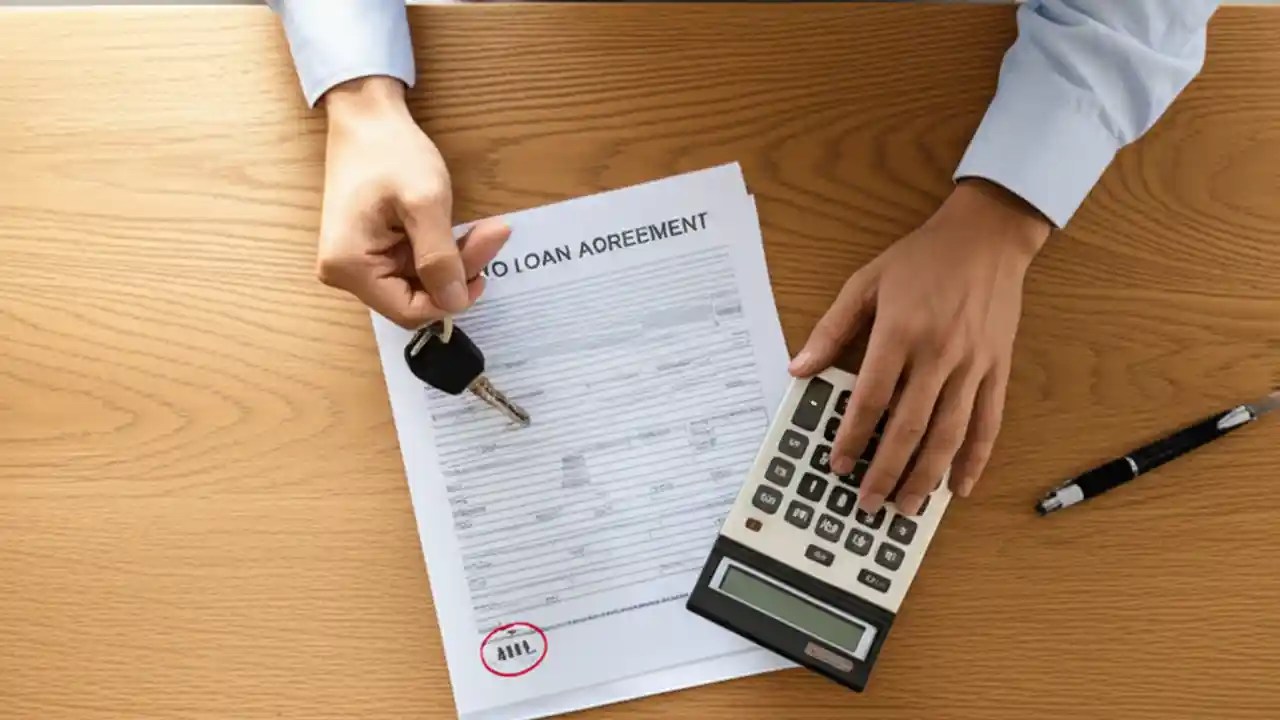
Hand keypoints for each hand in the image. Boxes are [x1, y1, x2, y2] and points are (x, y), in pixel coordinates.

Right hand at [314, 76, 509, 327]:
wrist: (367, 117)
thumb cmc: (390, 150)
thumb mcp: (424, 202)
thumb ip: (440, 257)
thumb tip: (455, 303)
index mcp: (350, 267)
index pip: (409, 311)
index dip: (451, 297)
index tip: (485, 269)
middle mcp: (346, 273)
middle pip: (415, 297)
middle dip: (456, 273)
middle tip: (490, 235)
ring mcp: (357, 262)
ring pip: (418, 283)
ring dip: (453, 261)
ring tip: (480, 229)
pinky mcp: (371, 250)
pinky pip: (412, 266)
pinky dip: (440, 252)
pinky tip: (456, 229)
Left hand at [790, 179, 1049, 514]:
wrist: (987, 236)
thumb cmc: (922, 258)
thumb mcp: (865, 282)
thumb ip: (831, 329)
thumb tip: (799, 368)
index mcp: (899, 332)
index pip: (871, 398)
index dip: (853, 436)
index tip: (838, 464)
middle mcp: (937, 354)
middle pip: (909, 427)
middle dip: (885, 471)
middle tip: (868, 502)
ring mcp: (972, 365)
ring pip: (949, 434)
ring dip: (927, 476)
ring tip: (907, 506)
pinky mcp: (998, 370)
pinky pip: (988, 423)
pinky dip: (975, 459)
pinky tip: (960, 486)